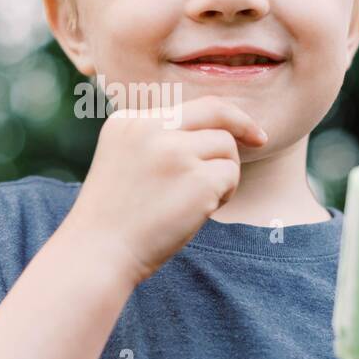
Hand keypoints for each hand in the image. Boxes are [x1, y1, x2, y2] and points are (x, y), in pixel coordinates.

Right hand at [64, 95, 266, 285]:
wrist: (98, 253)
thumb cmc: (114, 218)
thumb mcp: (125, 161)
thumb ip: (158, 140)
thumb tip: (215, 131)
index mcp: (128, 121)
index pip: (188, 106)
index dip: (220, 115)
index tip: (241, 129)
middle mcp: (150, 128)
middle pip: (215, 111)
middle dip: (243, 123)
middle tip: (261, 140)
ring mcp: (174, 151)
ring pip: (226, 147)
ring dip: (223, 174)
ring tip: (198, 201)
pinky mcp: (196, 178)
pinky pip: (230, 175)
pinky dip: (224, 194)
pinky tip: (199, 212)